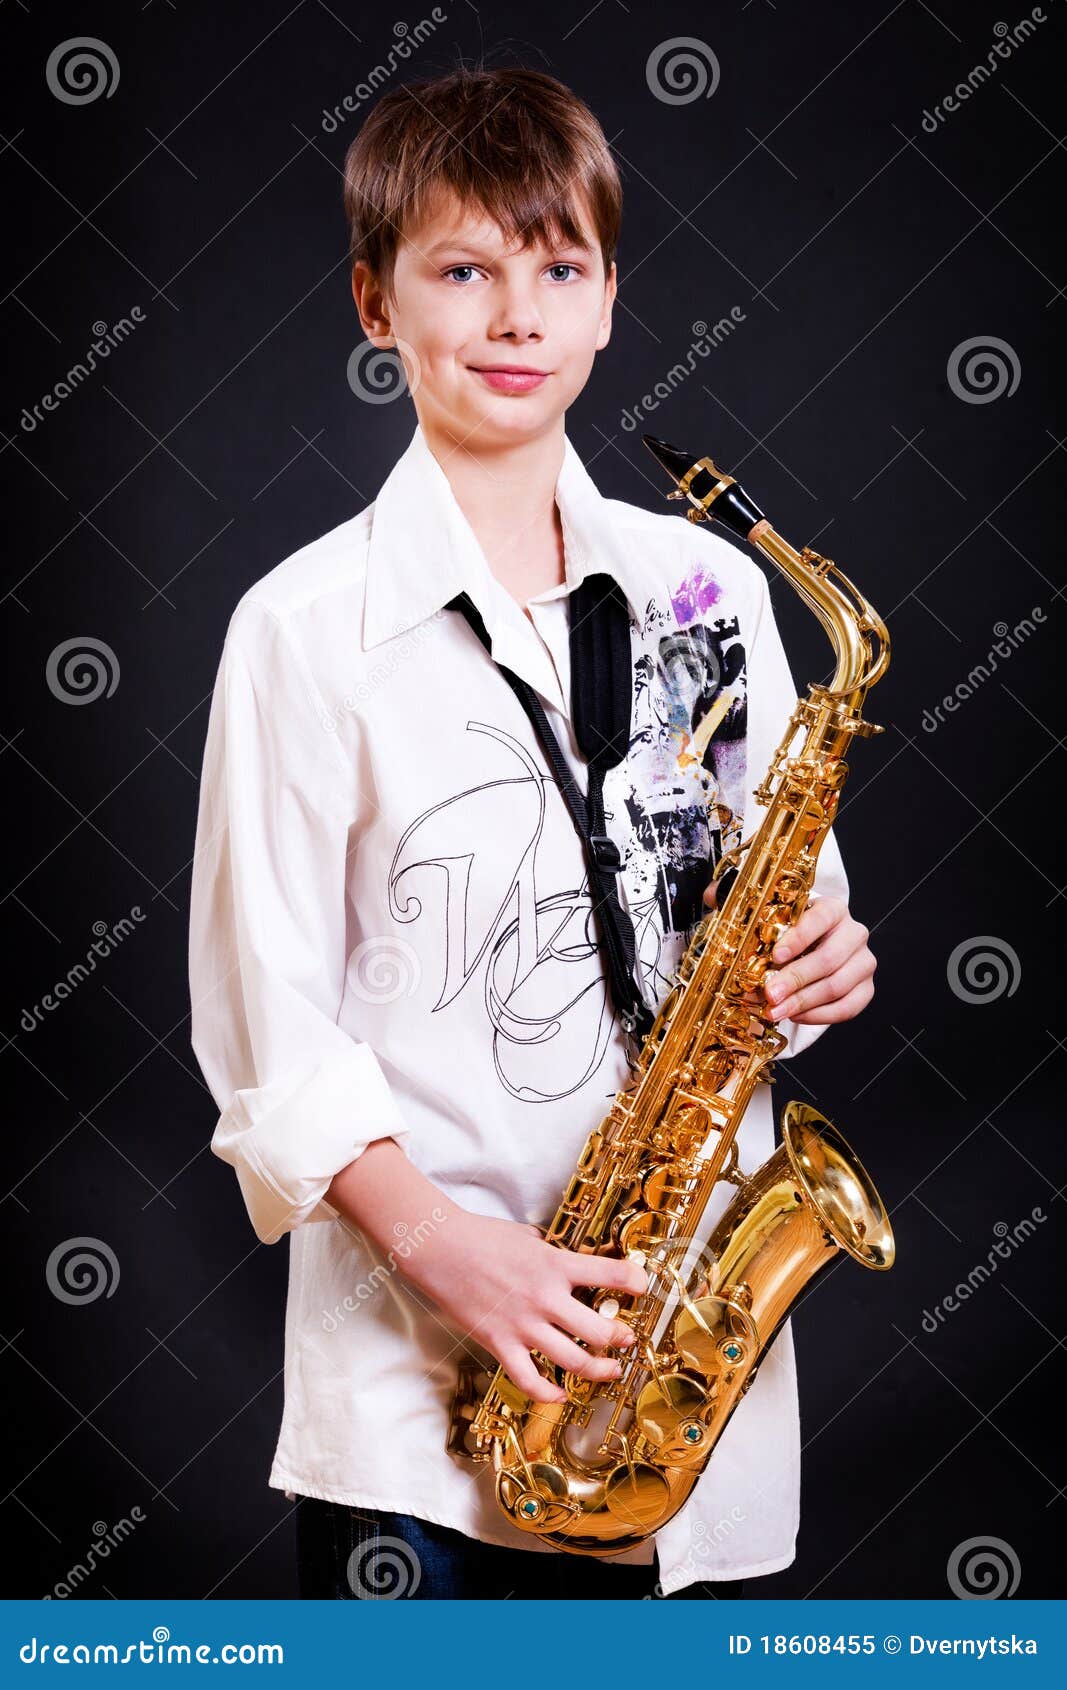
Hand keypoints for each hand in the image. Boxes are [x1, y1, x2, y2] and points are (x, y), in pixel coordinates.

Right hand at [400, 1210, 648, 1404]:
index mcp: (555, 1265)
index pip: (610, 1274)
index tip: (644, 1288)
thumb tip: (569, 1262)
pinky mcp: (500, 1343)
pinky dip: (548, 1392)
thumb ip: (552, 1254)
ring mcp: (523, 1324)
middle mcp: (545, 1297)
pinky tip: (559, 1393)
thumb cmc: (481, 1237)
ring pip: (573, 1360)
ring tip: (609, 1370)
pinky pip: (529, 1379)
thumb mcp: (528, 1237)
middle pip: (599, 1331)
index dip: (634, 1282)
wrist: (440, 1249)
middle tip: (628, 1339)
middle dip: (622, 1339)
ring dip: (598, 1370)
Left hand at [703, 882, 875, 1025]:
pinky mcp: (865, 988)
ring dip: (804, 1002)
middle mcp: (853, 932)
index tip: (775, 956)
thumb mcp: (766, 912)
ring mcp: (863, 961)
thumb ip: (739, 901)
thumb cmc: (789, 931)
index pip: (821, 918)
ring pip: (838, 986)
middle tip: (770, 994)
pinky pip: (848, 1007)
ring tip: (776, 1011)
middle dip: (796, 979)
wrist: (814, 947)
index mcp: (832, 908)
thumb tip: (710, 894)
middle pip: (829, 959)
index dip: (799, 937)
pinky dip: (820, 1015)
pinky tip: (796, 1015)